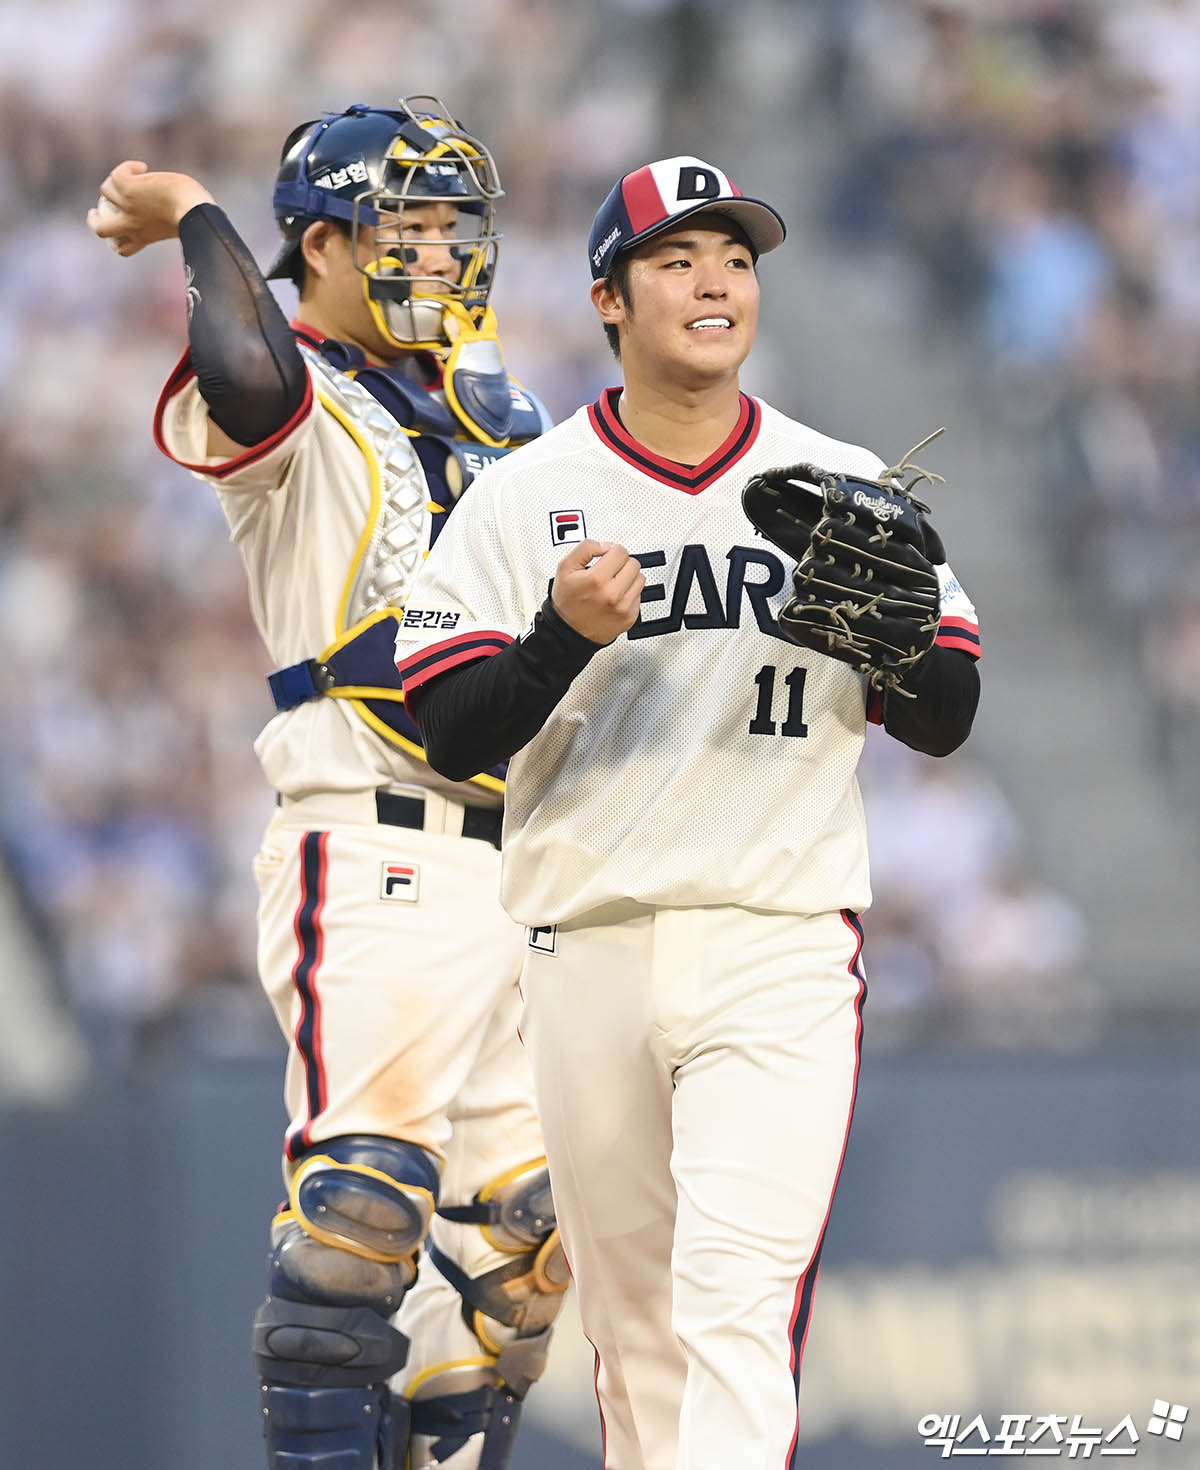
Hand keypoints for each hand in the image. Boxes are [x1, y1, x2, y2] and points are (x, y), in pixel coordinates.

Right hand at [86, 160, 214, 255]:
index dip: (115, 240)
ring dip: (115, 182)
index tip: (118, 229)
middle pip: (99, 229)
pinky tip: (142, 167)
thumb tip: (172, 212)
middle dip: (94, 219)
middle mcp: (130, 225)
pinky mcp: (128, 188)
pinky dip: (127, 168)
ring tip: (133, 177)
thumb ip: (165, 223)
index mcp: (143, 238)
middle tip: (97, 209)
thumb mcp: (177, 225)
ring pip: (105, 192)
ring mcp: (127, 206)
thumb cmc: (195, 219)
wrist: (193, 210)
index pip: (121, 248)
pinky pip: (116, 174)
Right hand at [551, 540, 643, 644]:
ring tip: (613, 583)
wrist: (569, 633)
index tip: (606, 556)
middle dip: (621, 563)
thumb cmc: (567, 602)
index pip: (620, 552)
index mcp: (597, 580)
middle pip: (633, 563)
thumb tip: (604, 545)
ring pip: (640, 578)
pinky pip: (639, 595)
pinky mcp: (630, 617)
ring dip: (628, 577)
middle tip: (610, 570)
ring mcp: (623, 607)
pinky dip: (629, 593)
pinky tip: (615, 596)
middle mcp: (613, 594)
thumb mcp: (565, 568)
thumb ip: (585, 549)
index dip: (611, 551)